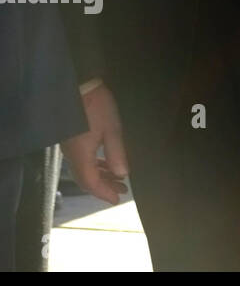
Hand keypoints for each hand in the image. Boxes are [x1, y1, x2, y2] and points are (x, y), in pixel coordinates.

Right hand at [61, 83, 129, 204]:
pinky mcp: (72, 140)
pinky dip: (96, 165)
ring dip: (101, 175)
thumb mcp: (112, 129)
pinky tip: (106, 162)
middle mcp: (72, 155)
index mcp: (81, 155)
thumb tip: (122, 174)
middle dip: (104, 186)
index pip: (91, 182)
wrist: (79, 86)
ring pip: (85, 169)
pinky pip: (83, 160)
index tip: (117, 199)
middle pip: (86, 178)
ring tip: (118, 178)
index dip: (104, 193)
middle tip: (121, 190)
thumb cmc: (97, 107)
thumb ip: (116, 153)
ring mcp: (70, 148)